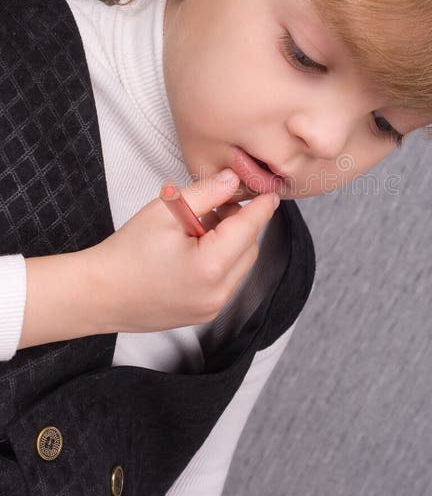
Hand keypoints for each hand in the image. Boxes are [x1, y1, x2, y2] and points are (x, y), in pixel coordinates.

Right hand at [87, 169, 278, 333]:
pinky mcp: (204, 314)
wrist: (98, 293)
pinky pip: (226, 282)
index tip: (269, 193)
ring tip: (196, 229)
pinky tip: (192, 250)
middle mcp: (217, 293)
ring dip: (229, 244)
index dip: (261, 207)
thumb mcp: (166, 211)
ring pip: (239, 266)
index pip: (250, 228)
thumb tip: (232, 180)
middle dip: (238, 225)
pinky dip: (219, 263)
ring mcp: (212, 308)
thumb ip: (206, 193)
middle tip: (213, 207)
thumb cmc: (126, 252)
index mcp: (211, 266)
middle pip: (249, 248)